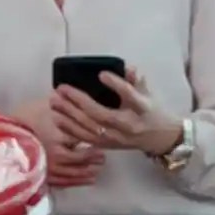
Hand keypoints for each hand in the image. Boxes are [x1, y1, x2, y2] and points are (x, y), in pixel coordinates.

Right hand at [12, 99, 104, 187]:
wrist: (2, 134)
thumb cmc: (22, 118)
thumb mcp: (42, 106)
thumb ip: (60, 103)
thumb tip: (72, 95)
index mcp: (59, 139)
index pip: (84, 146)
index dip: (96, 147)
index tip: (102, 144)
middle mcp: (57, 156)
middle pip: (82, 162)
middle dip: (94, 161)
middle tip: (102, 158)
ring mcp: (49, 168)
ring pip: (74, 175)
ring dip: (87, 173)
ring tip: (96, 171)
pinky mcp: (42, 176)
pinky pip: (63, 183)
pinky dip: (75, 182)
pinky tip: (84, 180)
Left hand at [50, 67, 184, 155]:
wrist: (161, 138)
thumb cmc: (150, 111)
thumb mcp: (148, 93)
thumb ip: (136, 80)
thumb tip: (127, 68)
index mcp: (142, 109)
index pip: (130, 96)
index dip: (117, 85)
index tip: (102, 74)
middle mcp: (129, 126)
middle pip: (101, 115)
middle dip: (79, 101)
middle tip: (61, 89)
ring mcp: (117, 138)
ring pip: (90, 128)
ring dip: (69, 115)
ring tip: (54, 101)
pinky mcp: (108, 146)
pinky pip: (86, 139)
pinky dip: (70, 129)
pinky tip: (57, 118)